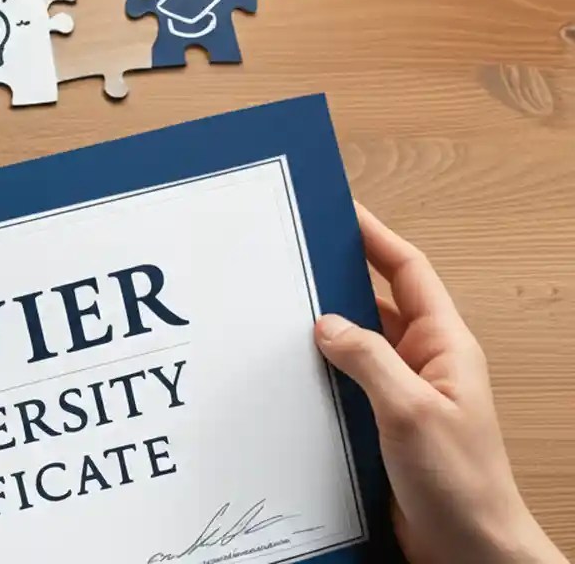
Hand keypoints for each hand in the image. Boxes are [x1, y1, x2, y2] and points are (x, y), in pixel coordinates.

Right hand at [315, 205, 566, 563]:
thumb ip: (368, 359)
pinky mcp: (380, 423)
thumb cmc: (460, 483)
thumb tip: (326, 322)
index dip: (376, 237)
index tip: (341, 211)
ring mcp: (401, 393)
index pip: (408, 272)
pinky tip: (287, 374)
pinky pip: (344, 382)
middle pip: (375, 303)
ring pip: (355, 344)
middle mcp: (423, 362)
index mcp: (444, 345)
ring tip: (277, 315)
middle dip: (336, 281)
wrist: (465, 548)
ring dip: (322, 332)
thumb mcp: (410, 411)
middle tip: (291, 262)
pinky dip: (318, 372)